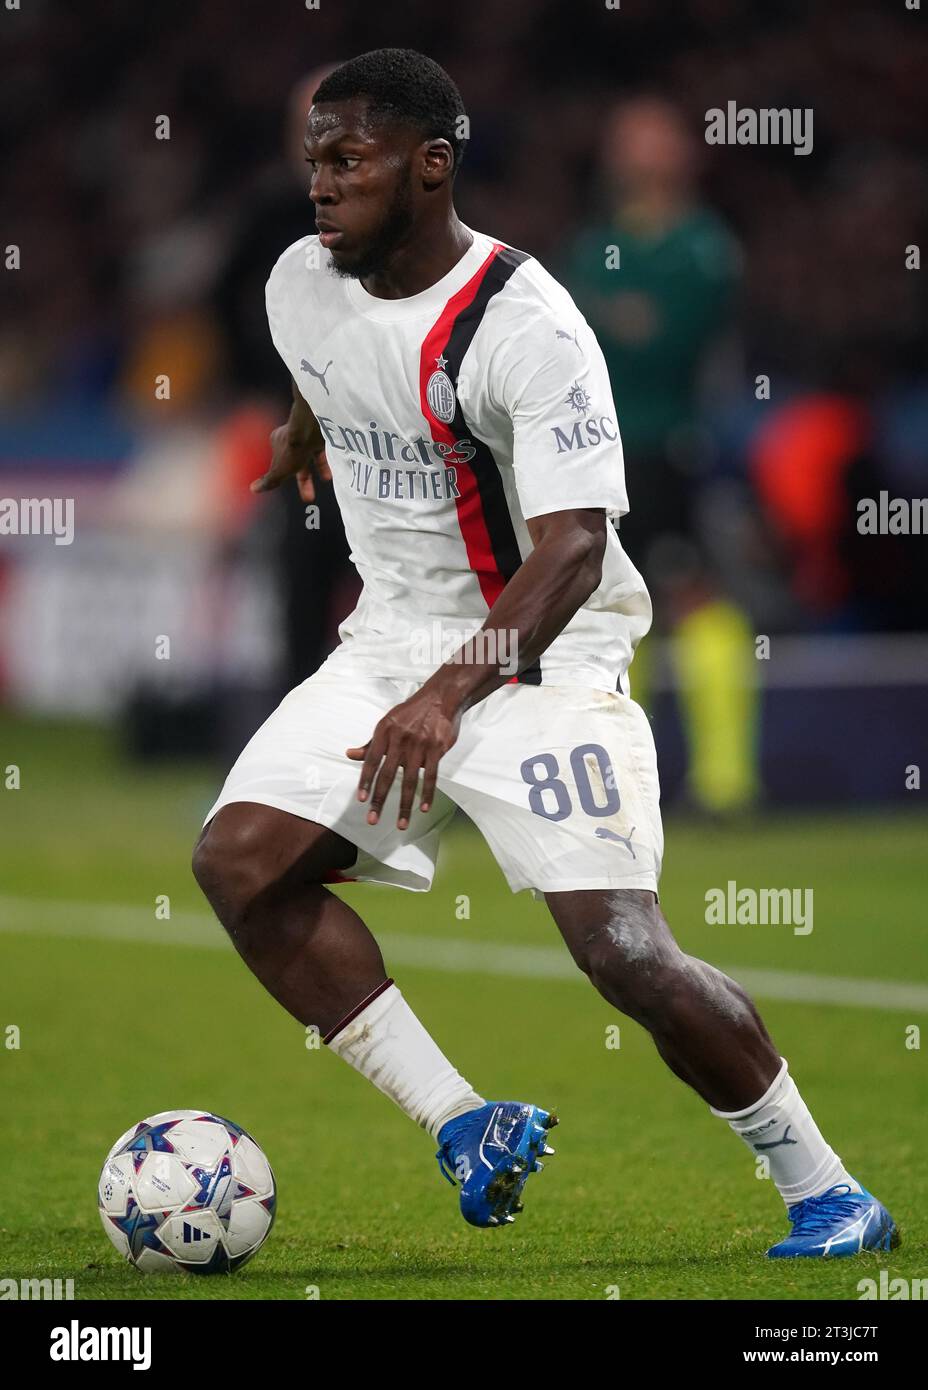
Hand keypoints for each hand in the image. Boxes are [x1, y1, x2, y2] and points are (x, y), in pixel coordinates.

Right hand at [251, 422, 331, 503]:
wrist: (312, 428)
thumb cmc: (293, 447)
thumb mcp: (279, 470)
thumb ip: (270, 481)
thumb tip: (254, 488)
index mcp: (278, 441)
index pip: (280, 461)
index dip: (285, 475)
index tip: (290, 485)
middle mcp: (293, 436)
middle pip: (299, 461)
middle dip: (304, 479)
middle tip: (309, 496)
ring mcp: (309, 433)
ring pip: (314, 454)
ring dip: (319, 468)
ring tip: (326, 480)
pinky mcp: (324, 433)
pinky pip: (327, 449)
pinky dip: (328, 460)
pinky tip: (333, 469)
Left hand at [346, 686, 461, 830]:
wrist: (440, 698)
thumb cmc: (411, 713)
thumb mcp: (387, 723)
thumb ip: (371, 743)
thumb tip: (349, 755)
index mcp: (384, 731)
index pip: (371, 760)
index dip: (365, 780)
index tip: (361, 799)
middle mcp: (400, 739)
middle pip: (388, 774)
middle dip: (379, 799)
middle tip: (373, 819)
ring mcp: (419, 745)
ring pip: (409, 780)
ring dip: (404, 805)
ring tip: (400, 823)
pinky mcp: (437, 749)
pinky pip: (431, 776)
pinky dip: (427, 794)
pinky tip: (423, 808)